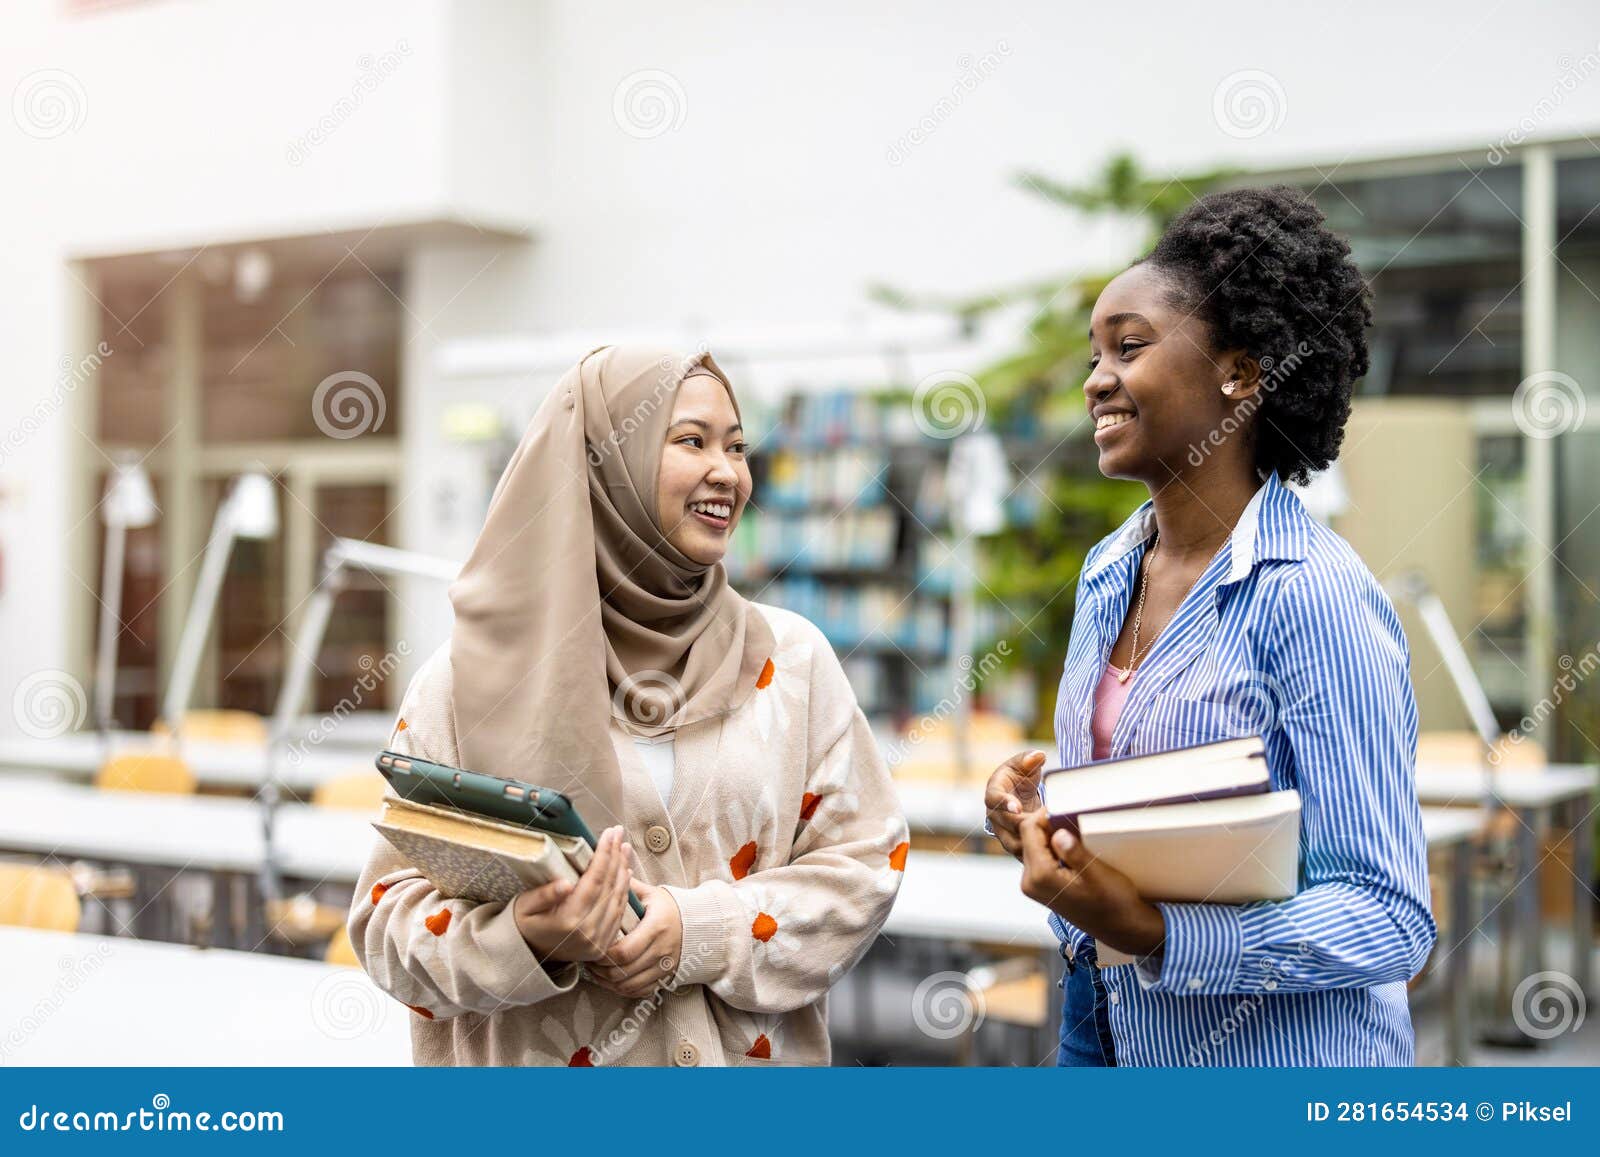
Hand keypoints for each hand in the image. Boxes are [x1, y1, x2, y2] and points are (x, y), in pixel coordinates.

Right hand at [513, 826, 633, 963]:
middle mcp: (587, 933)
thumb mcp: (525, 906)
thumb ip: (544, 895)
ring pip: (618, 899)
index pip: (594, 881)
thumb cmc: (524, 923)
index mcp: (568, 921)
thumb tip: (565, 883)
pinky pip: (619, 913)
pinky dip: (624, 891)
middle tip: (618, 832)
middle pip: (609, 888)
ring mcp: (598, 941)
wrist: (529, 954)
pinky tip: (625, 872)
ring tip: (623, 847)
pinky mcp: (604, 946)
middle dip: (615, 857)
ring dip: (623, 870)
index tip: (608, 833)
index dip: (603, 855)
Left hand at [586, 881, 683, 998]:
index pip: (624, 951)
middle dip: (601, 970)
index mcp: (656, 927)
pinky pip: (640, 992)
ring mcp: (664, 967)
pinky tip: (612, 980)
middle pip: (623, 972)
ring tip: (596, 971)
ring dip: (608, 982)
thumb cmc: (669, 907)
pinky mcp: (665, 977)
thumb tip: (606, 872)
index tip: (592, 948)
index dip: (603, 956)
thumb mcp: (651, 894)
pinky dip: (623, 990)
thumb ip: (628, 887)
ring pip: (629, 986)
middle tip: (588, 961)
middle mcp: (661, 950)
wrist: (698, 924)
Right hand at [984, 750, 1047, 859]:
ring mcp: (1003, 832)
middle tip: (1044, 825)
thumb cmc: (1020, 775)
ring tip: (1052, 839)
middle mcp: (994, 815)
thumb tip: (1038, 756)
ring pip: (1015, 844)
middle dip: (1025, 827)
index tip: (1017, 808)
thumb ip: (1029, 759)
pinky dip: (1038, 854)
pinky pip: (1025, 854)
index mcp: (993, 793)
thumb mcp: (1024, 764)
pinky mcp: (1015, 845)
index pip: (994, 799)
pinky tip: (1055, 852)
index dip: (1005, 804)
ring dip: (1033, 844)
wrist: (1019, 793)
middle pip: (1006, 826)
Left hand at [1017, 810, 1165, 957]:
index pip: (1029, 830)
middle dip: (1048, 824)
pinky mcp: (1040, 887)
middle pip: (1028, 837)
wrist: (1120, 927)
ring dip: (1051, 835)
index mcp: (1040, 876)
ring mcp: (1033, 886)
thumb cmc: (1113, 902)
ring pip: (1034, 845)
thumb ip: (1075, 853)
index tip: (1065, 808)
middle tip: (1072, 817)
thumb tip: (1057, 833)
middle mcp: (1029, 882)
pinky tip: (1073, 847)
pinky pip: (1040, 857)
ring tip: (1075, 831)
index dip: (1045, 814)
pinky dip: (1053, 847)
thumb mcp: (1097, 874)